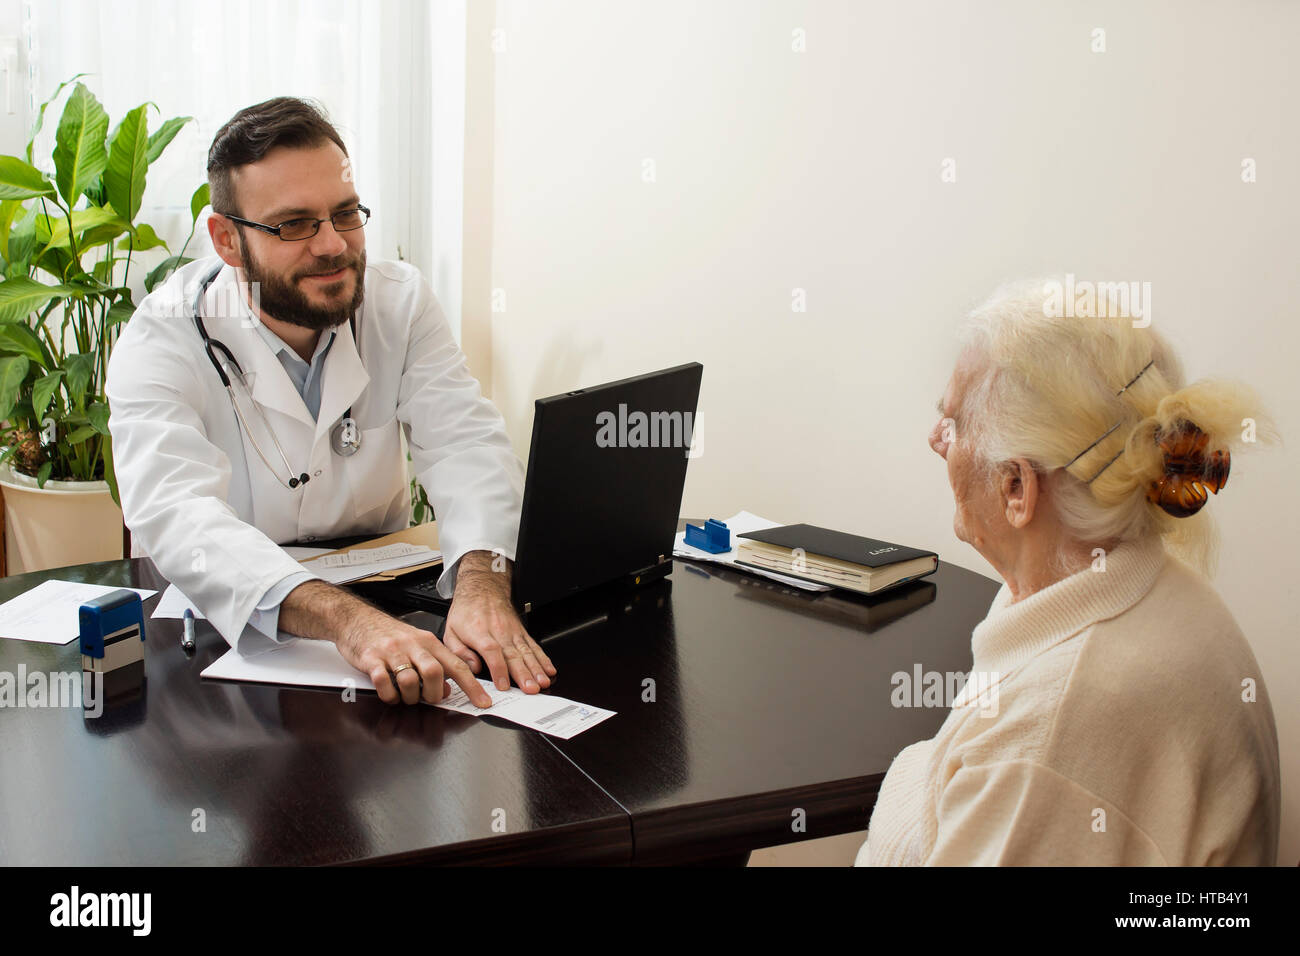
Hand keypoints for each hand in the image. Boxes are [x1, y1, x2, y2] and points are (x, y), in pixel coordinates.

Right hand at [334, 602, 492, 707]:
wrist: (357, 619)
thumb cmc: (389, 635)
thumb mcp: (418, 646)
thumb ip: (435, 666)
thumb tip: (448, 690)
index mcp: (429, 642)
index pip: (457, 666)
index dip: (472, 686)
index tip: (483, 702)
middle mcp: (413, 645)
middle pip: (434, 673)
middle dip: (433, 694)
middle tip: (426, 698)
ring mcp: (392, 652)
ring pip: (409, 681)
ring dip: (409, 697)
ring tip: (405, 696)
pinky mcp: (371, 659)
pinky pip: (383, 682)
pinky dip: (388, 695)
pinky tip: (389, 693)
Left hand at [443, 551, 555, 693]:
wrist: (483, 589)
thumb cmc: (466, 611)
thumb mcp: (450, 631)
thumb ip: (459, 652)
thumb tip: (473, 669)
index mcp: (479, 633)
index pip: (492, 652)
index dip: (498, 669)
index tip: (503, 685)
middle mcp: (499, 632)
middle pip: (513, 655)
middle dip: (524, 674)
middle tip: (531, 689)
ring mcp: (513, 632)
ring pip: (526, 651)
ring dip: (536, 668)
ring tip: (542, 681)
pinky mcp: (521, 632)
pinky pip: (534, 646)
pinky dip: (543, 658)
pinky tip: (549, 669)